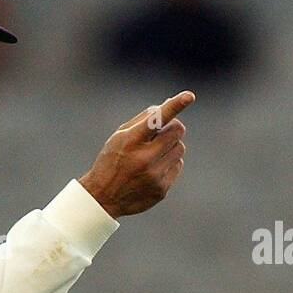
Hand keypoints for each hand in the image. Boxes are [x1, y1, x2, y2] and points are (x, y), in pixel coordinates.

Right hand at [80, 90, 193, 217]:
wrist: (103, 197)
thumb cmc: (112, 160)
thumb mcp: (120, 136)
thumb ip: (143, 120)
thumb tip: (167, 105)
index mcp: (131, 141)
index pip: (156, 119)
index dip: (175, 106)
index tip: (190, 96)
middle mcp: (144, 158)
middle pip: (177, 131)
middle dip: (172, 127)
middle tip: (163, 132)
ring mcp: (154, 176)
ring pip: (180, 148)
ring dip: (171, 145)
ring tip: (154, 152)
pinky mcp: (162, 189)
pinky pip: (178, 165)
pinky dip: (170, 162)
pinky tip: (154, 168)